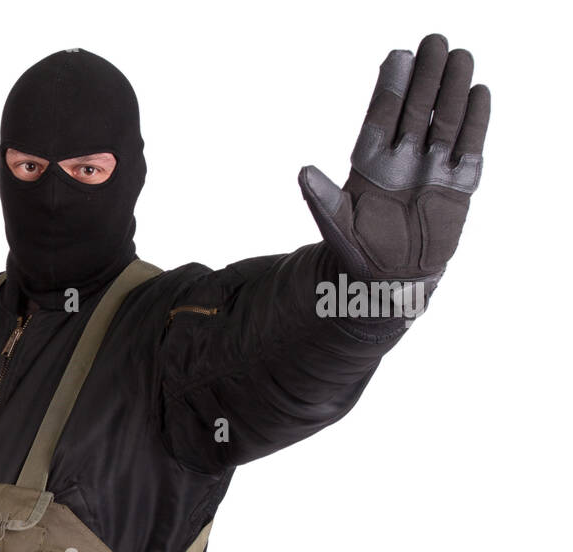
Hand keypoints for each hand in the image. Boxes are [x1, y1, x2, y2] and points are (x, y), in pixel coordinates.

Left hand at [299, 34, 489, 291]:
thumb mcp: (336, 226)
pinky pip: (469, 148)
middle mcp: (402, 160)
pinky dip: (475, 123)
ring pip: (445, 122)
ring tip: (461, 56)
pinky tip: (479, 93)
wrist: (388, 281)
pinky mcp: (457, 186)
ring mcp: (431, 170)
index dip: (391, 87)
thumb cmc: (356, 253)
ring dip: (453, 90)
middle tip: (435, 40)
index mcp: (371, 164)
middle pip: (416, 110)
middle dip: (426, 77)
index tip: (398, 56)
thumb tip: (302, 172)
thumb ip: (322, 198)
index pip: (382, 116)